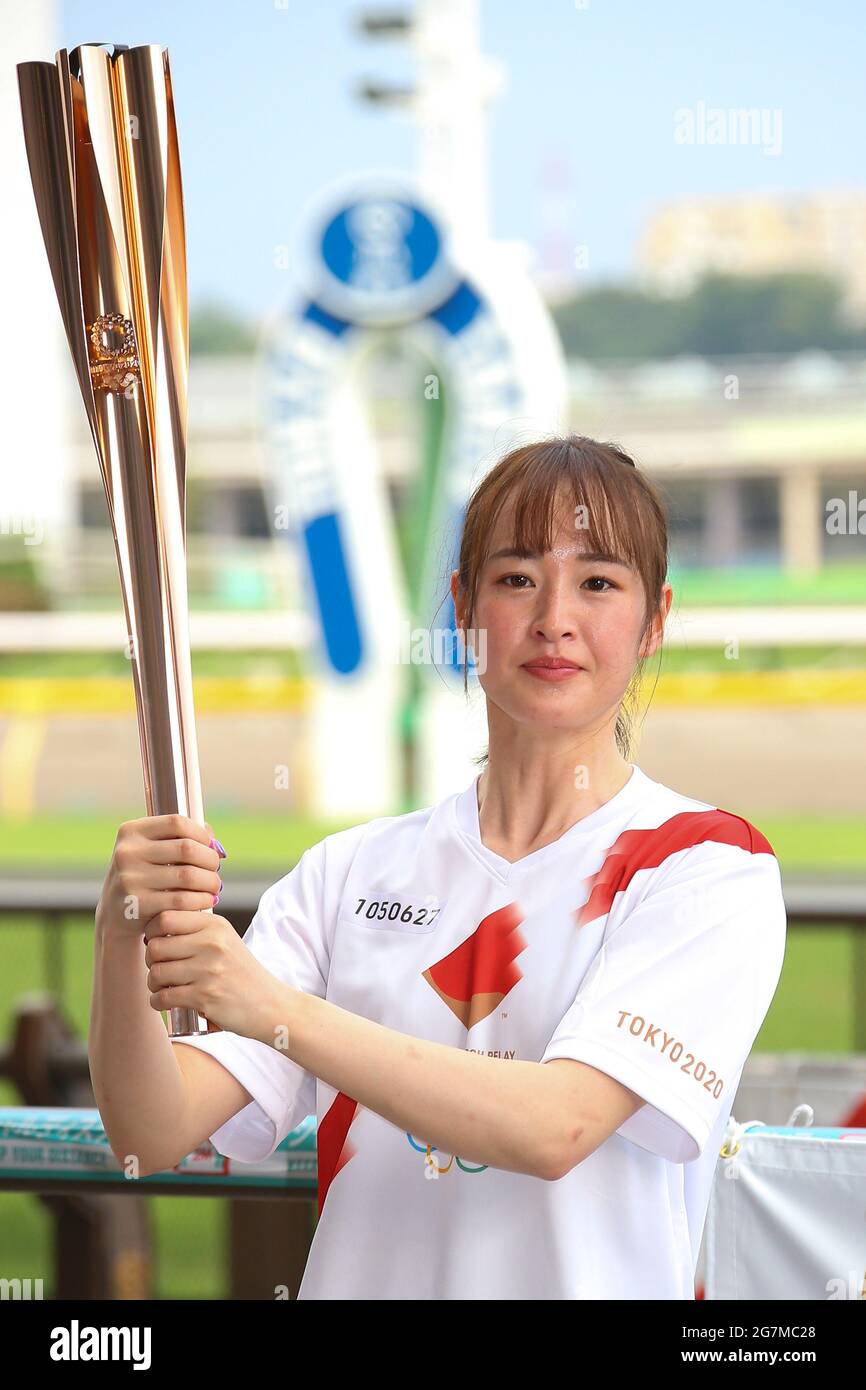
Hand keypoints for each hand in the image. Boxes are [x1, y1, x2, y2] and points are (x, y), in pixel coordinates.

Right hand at [96, 813, 223, 939]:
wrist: (115, 915)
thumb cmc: (144, 877)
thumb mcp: (151, 851)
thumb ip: (180, 838)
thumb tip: (212, 839)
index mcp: (131, 832)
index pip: (177, 822)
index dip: (200, 834)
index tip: (209, 846)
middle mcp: (127, 853)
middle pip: (187, 848)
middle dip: (210, 860)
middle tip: (216, 870)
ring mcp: (130, 879)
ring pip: (188, 875)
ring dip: (210, 882)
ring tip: (214, 886)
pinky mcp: (137, 905)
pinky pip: (182, 900)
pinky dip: (201, 899)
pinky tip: (206, 900)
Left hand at [143, 909, 283, 1040]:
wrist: (269, 1005)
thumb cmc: (241, 973)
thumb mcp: (225, 940)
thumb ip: (197, 929)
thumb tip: (154, 925)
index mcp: (215, 925)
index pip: (165, 917)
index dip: (151, 931)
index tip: (156, 942)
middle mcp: (212, 944)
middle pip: (156, 947)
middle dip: (150, 961)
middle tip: (159, 968)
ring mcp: (209, 970)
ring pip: (156, 973)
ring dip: (153, 984)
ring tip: (163, 987)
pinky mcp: (205, 997)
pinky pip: (163, 998)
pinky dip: (157, 1002)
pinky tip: (165, 1002)